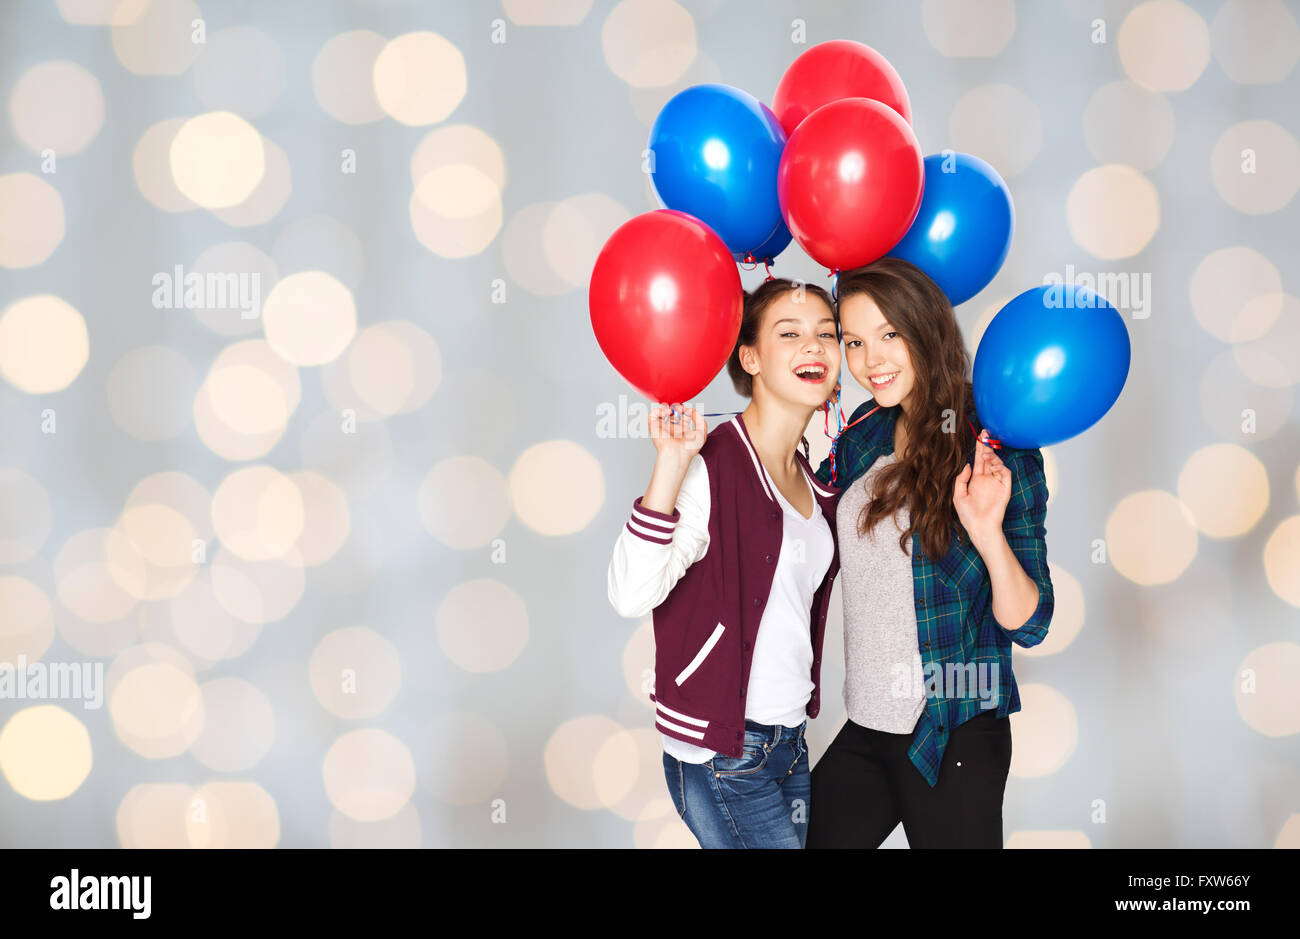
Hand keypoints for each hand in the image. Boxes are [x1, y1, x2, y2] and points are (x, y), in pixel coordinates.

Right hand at [648, 404, 706, 463]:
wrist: (677, 454)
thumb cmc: (688, 448)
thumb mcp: (701, 433)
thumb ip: (700, 420)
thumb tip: (693, 411)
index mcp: (682, 429)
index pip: (683, 415)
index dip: (686, 410)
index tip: (688, 410)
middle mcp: (673, 427)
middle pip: (673, 411)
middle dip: (677, 407)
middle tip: (680, 409)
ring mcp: (663, 426)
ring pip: (662, 411)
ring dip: (667, 407)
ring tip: (672, 411)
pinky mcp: (654, 426)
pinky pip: (653, 414)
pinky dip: (659, 410)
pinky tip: (666, 413)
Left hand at [953, 429, 1011, 547]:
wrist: (980, 528)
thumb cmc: (968, 515)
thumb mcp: (958, 495)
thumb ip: (961, 479)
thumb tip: (968, 465)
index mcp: (976, 479)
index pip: (978, 460)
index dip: (979, 448)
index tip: (979, 436)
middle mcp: (987, 479)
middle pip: (988, 458)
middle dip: (987, 446)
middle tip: (985, 434)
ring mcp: (996, 483)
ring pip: (997, 463)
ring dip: (992, 455)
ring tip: (986, 453)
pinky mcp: (1005, 488)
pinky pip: (1004, 473)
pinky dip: (1000, 466)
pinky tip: (993, 466)